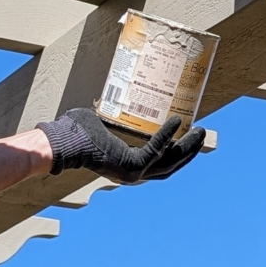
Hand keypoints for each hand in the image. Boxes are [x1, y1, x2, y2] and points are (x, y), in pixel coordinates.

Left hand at [37, 106, 209, 183]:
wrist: (64, 141)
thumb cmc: (76, 132)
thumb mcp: (103, 123)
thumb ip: (114, 115)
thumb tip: (118, 93)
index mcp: (128, 166)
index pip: (159, 162)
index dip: (177, 152)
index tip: (189, 137)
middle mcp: (133, 173)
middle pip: (171, 164)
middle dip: (189, 151)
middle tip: (201, 133)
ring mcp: (134, 172)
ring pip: (170, 161)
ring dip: (187, 147)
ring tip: (199, 130)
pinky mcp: (132, 165)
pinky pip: (156, 149)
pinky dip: (167, 135)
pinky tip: (177, 121)